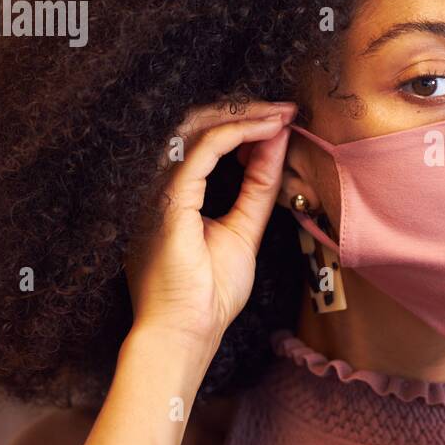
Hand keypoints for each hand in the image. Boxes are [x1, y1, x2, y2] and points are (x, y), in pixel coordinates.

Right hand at [124, 99, 296, 368]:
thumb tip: (276, 145)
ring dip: (243, 116)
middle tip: (285, 110)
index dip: (242, 125)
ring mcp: (159, 191)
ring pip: (197, 129)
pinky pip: (202, 150)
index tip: (281, 120)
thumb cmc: (208, 295)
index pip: (204, 143)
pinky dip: (236, 133)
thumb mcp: (244, 230)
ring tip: (280, 115)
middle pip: (198, 127)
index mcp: (175, 196)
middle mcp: (160, 186)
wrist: (186, 334)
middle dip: (245, 112)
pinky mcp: (168, 200)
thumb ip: (258, 188)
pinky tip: (267, 130)